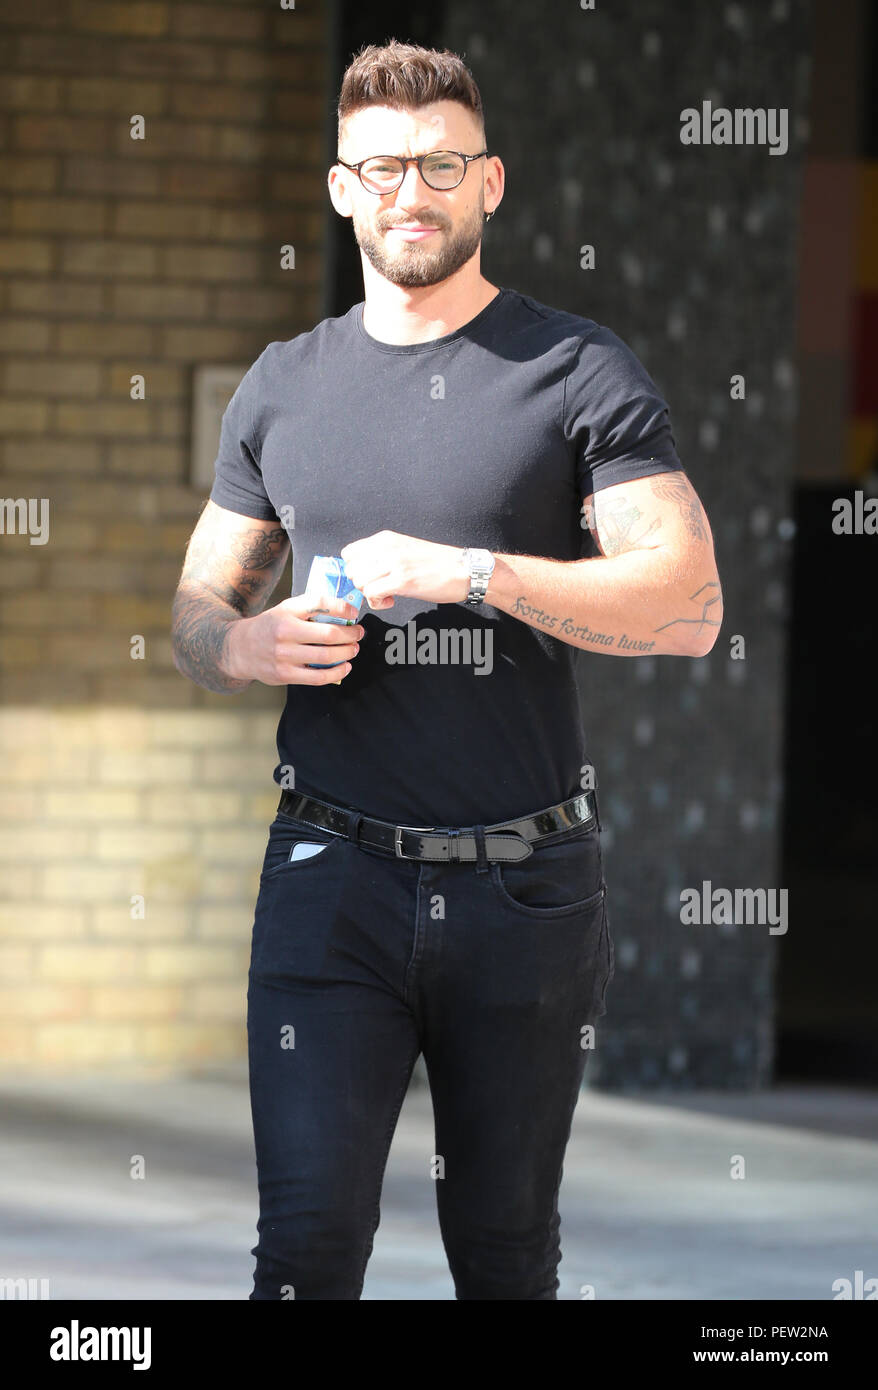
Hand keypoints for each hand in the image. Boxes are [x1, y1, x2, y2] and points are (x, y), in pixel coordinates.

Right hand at [224, 593, 364, 685]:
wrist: (240, 648)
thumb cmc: (270, 626)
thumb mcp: (285, 609)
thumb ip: (310, 608)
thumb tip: (344, 612)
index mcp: (286, 611)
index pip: (319, 602)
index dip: (341, 607)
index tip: (353, 613)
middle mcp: (285, 631)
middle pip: (328, 634)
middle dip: (351, 634)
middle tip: (358, 633)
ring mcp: (284, 655)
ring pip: (326, 656)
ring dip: (347, 653)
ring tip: (353, 649)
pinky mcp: (285, 674)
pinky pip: (318, 677)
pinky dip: (337, 673)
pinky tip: (345, 667)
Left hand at [340, 530, 470, 607]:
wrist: (464, 570)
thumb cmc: (437, 563)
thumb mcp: (404, 549)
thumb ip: (382, 556)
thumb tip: (362, 570)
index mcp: (386, 538)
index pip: (349, 552)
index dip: (355, 569)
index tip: (369, 577)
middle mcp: (387, 547)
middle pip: (351, 569)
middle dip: (361, 583)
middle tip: (378, 588)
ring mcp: (394, 563)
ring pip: (358, 581)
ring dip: (369, 593)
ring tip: (386, 594)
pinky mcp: (402, 580)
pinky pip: (371, 593)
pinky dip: (377, 602)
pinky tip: (391, 600)